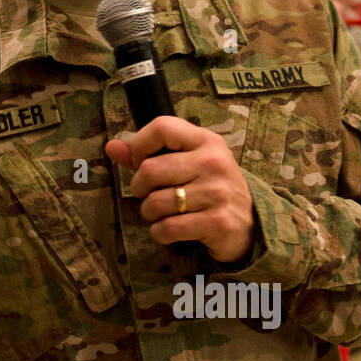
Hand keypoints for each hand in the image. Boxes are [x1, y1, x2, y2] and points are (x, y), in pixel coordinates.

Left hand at [105, 116, 254, 264]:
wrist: (250, 224)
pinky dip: (160, 232)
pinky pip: (167, 228)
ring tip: (162, 212)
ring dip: (149, 213)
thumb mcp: (187, 162)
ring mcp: (218, 192)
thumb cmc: (210, 187)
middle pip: (150, 170)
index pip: (162, 127)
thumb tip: (111, 147)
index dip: (140, 145)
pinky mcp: (217, 222)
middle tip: (149, 194)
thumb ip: (148, 153)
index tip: (140, 161)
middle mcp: (214, 162)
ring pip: (155, 202)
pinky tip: (170, 229)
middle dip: (139, 188)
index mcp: (206, 140)